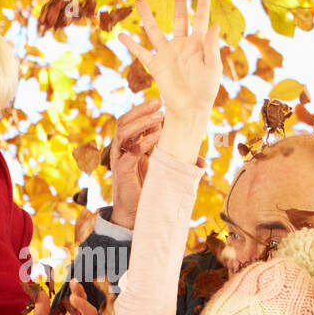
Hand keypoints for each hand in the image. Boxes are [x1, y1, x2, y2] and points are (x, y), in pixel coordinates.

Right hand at [108, 98, 164, 229]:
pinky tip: (156, 138)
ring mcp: (119, 160)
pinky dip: (143, 143)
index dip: (142, 110)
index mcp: (128, 146)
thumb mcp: (160, 167)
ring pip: (123, 133)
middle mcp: (121, 150)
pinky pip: (129, 154)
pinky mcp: (122, 173)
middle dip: (141, 110)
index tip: (159, 101)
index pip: (130, 121)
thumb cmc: (147, 189)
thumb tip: (193, 149)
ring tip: (159, 117)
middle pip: (124, 122)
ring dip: (142, 123)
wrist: (135, 213)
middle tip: (158, 102)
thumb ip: (169, 154)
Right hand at [118, 0, 220, 159]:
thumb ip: (211, 47)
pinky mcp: (156, 65)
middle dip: (180, 3)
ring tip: (139, 1)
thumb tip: (214, 26)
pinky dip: (131, 44)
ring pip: (155, 30)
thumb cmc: (206, 90)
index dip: (202, 7)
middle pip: (179, 19)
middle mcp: (182, 45)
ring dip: (147, 16)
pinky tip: (121, 35)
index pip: (201, 20)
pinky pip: (141, 52)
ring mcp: (167, 53)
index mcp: (199, 44)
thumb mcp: (213, 67)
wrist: (190, 108)